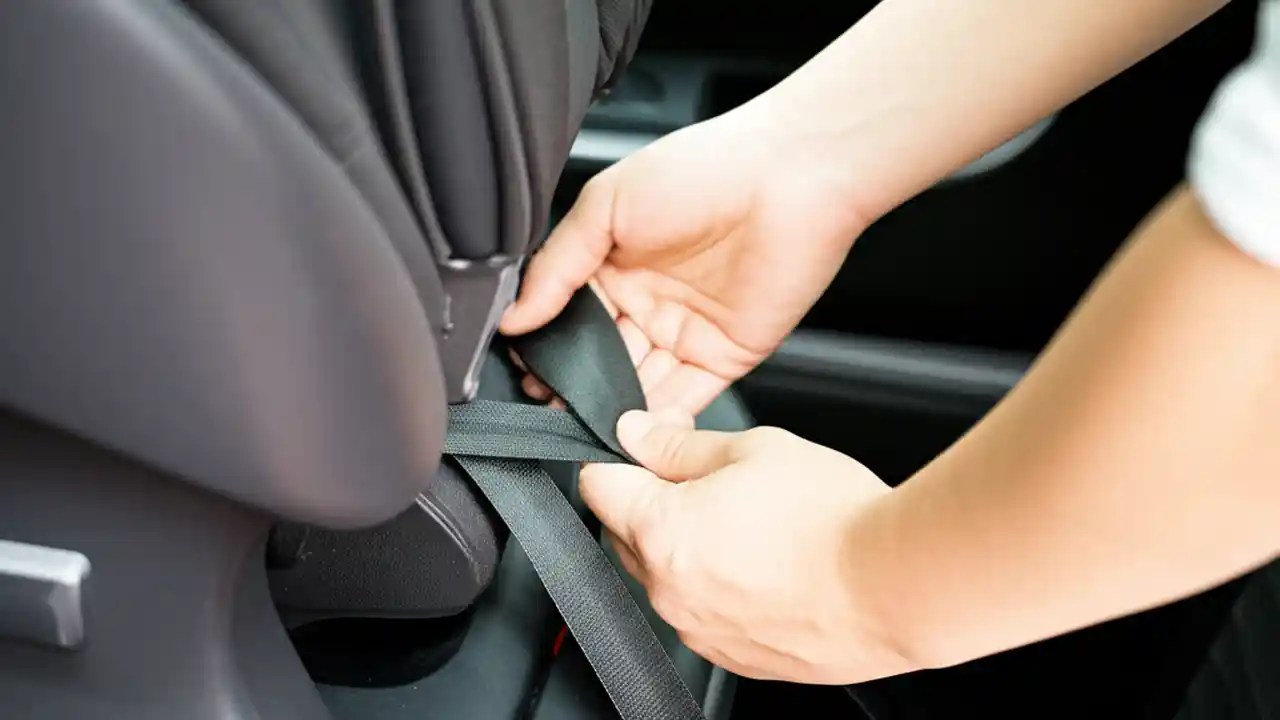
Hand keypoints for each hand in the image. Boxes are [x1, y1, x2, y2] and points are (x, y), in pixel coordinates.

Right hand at [500, 105, 869, 413]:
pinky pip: (685, 398)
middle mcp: (646, 299)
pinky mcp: (724, 356)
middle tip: (548, 407)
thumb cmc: (705, 170)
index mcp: (612, 262)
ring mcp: (684, 330)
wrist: (791, 178)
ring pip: (637, 385)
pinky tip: (632, 433)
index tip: (523, 371)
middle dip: (573, 385)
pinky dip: (660, 422)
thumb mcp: (607, 204)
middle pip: (598, 357)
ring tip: (582, 428)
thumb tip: (513, 315)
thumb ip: (557, 265)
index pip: (565, 317)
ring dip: (612, 408)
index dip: (543, 346)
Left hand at [580, 410, 918, 683]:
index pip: (597, 484)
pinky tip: (764, 564)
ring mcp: (699, 630)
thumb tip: (635, 433)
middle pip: (624, 534)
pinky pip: (701, 613)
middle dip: (649, 501)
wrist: (894, 587)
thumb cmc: (832, 516)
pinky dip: (716, 587)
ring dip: (684, 546)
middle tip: (709, 479)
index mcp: (659, 531)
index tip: (644, 447)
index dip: (616, 456)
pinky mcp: (733, 656)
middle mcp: (667, 591)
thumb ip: (680, 446)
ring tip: (749, 523)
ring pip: (663, 577)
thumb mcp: (753, 449)